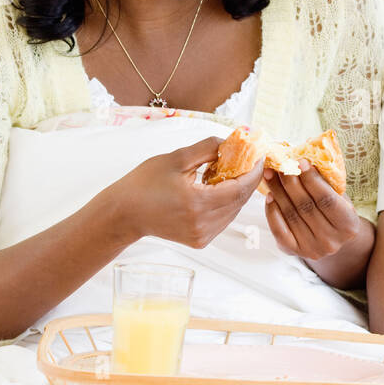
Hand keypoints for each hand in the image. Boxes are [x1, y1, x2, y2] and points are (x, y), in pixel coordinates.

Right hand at [109, 136, 263, 247]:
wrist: (124, 213)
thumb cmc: (145, 183)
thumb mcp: (177, 158)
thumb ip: (208, 149)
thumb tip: (233, 143)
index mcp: (198, 204)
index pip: (239, 188)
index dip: (253, 171)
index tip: (259, 155)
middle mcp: (203, 224)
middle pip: (239, 200)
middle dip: (247, 179)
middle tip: (249, 159)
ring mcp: (202, 236)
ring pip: (233, 211)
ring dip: (236, 191)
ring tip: (229, 172)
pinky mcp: (200, 241)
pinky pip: (223, 219)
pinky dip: (226, 203)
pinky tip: (216, 189)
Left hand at [263, 159, 366, 260]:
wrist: (334, 240)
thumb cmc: (336, 212)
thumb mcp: (340, 198)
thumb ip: (327, 184)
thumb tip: (304, 161)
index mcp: (348, 226)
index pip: (327, 199)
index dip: (312, 180)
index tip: (300, 162)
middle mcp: (331, 241)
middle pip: (306, 206)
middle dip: (291, 182)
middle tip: (280, 164)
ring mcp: (312, 249)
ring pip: (291, 215)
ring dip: (278, 192)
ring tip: (270, 175)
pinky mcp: (294, 252)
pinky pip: (279, 229)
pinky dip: (272, 211)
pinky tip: (270, 196)